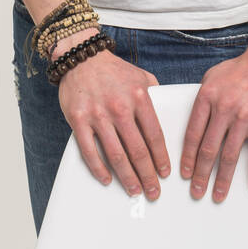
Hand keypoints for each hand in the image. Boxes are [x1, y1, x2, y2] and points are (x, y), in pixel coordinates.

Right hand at [56, 43, 170, 202]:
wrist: (81, 57)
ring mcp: (98, 115)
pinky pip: (89, 151)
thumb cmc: (113, 70)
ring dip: (127, 177)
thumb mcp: (141, 76)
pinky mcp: (78, 119)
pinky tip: (107, 179)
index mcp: (138, 96)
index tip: (165, 173)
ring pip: (116, 155)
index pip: (155, 135)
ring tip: (135, 190)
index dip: (161, 158)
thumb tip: (170, 114)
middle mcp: (119, 107)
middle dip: (148, 175)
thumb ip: (155, 95)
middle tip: (153, 191)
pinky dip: (99, 169)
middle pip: (138, 150)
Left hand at [179, 43, 247, 202]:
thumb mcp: (212, 76)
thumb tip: (194, 120)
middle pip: (208, 150)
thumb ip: (202, 98)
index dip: (187, 157)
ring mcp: (244, 117)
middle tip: (196, 192)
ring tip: (218, 195)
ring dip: (223, 179)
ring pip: (230, 156)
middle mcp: (223, 109)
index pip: (192, 134)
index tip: (185, 174)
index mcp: (207, 97)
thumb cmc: (242, 67)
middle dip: (200, 175)